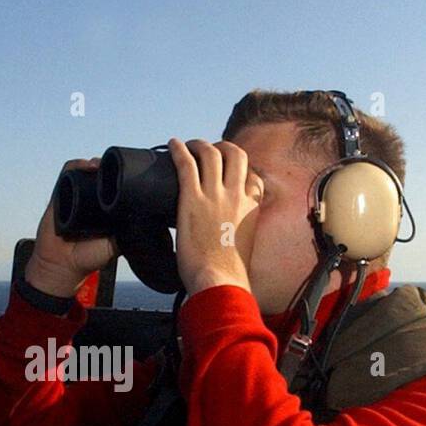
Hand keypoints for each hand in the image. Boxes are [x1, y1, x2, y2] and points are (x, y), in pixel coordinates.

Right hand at [25, 158, 118, 297]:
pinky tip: (87, 166)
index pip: (114, 186)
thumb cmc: (89, 257)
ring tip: (102, 165)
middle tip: (117, 168)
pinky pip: (68, 173)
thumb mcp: (117, 246)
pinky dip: (77, 166)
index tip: (131, 173)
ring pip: (86, 171)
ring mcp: (74, 195)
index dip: (122, 177)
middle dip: (109, 168)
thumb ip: (130, 234)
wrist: (62, 265)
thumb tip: (147, 219)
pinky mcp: (60, 193)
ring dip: (95, 164)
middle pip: (100, 175)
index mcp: (105, 209)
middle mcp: (90, 200)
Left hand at [168, 138, 261, 295]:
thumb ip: (240, 235)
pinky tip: (172, 144)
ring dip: (199, 144)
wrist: (220, 281)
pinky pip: (186, 164)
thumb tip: (228, 240)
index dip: (241, 169)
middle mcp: (237, 195)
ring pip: (211, 153)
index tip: (230, 170)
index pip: (253, 176)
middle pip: (236, 155)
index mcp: (252, 208)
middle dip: (222, 147)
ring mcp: (215, 195)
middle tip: (209, 151)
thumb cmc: (229, 274)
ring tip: (189, 145)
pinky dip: (179, 150)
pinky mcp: (192, 199)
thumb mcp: (245, 248)